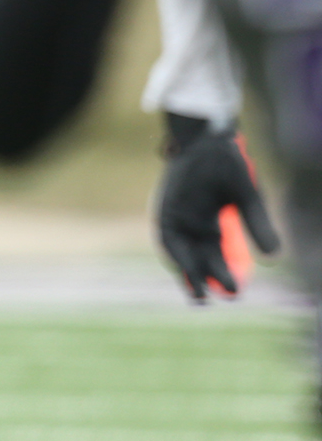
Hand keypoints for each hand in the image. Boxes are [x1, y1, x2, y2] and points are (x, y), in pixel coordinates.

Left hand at [157, 116, 279, 300]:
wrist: (208, 141)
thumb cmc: (229, 168)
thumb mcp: (248, 200)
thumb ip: (258, 226)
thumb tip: (274, 258)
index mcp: (214, 226)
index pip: (218, 258)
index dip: (225, 275)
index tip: (235, 292)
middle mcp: (193, 226)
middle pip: (198, 259)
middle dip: (206, 280)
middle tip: (214, 299)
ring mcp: (178, 217)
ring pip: (182, 252)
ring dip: (187, 272)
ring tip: (198, 293)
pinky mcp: (166, 208)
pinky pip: (166, 234)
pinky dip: (173, 250)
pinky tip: (181, 264)